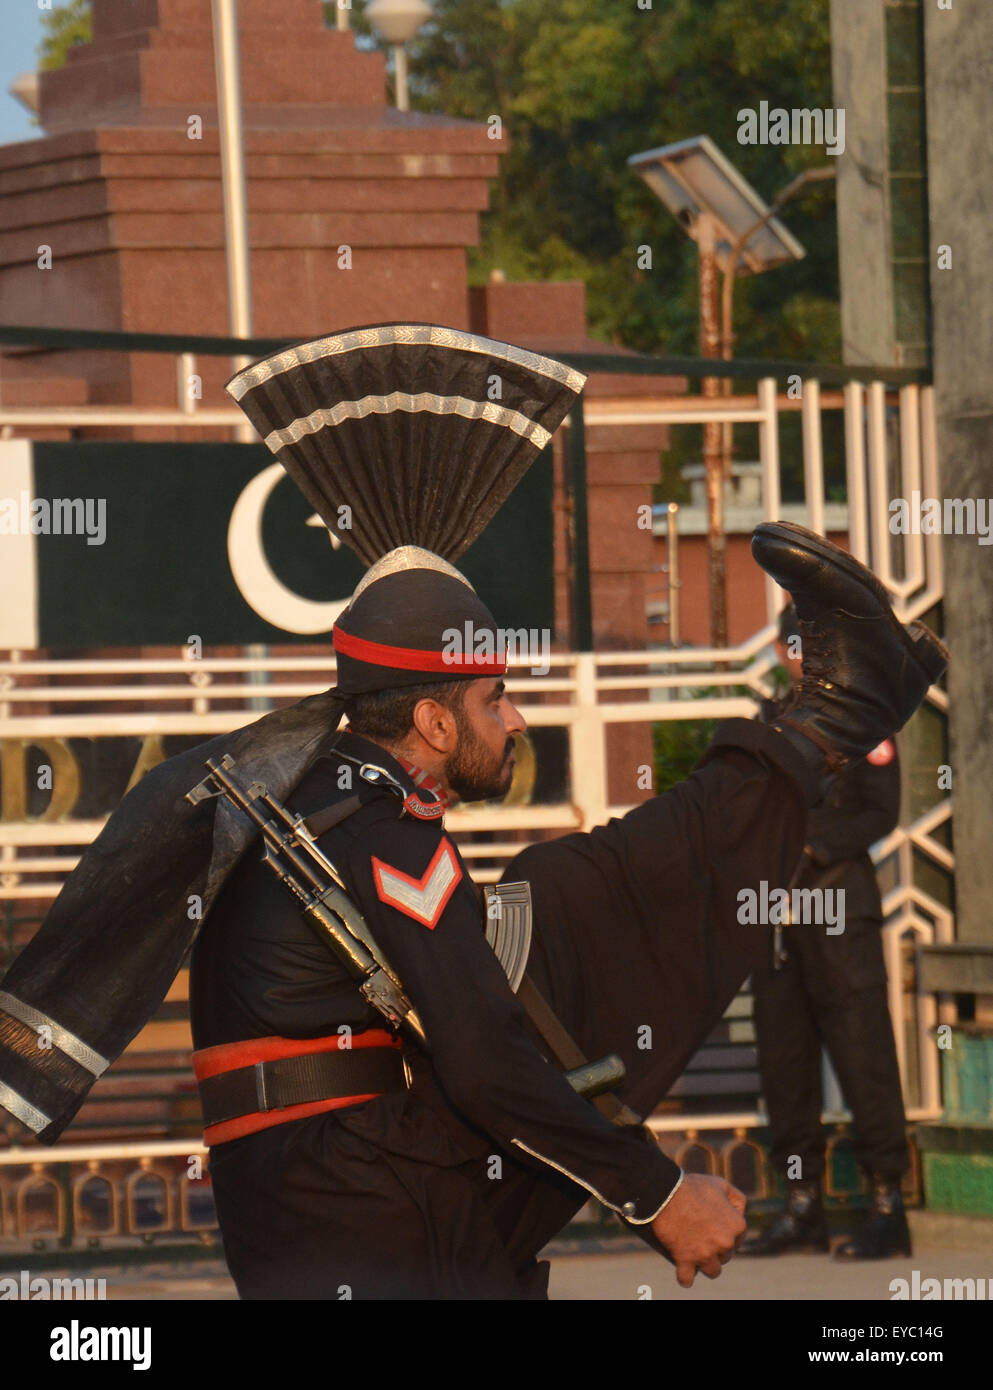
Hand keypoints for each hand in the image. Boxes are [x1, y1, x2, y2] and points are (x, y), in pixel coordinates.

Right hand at [650, 1173, 746, 1287]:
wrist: (665, 1192)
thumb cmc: (692, 1187)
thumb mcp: (720, 1184)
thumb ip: (737, 1198)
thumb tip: (741, 1212)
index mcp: (737, 1225)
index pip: (738, 1241)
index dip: (726, 1236)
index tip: (714, 1231)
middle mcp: (725, 1243)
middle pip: (725, 1256)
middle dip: (715, 1250)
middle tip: (701, 1237)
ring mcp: (706, 1254)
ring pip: (712, 1271)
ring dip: (704, 1264)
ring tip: (695, 1254)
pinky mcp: (686, 1260)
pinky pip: (687, 1280)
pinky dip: (684, 1277)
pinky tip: (683, 1270)